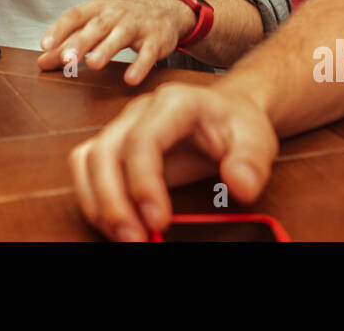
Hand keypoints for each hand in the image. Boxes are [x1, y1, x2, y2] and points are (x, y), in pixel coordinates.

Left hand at [37, 0, 196, 84]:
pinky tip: (130, 78)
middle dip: (80, 42)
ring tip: (93, 64)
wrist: (164, 10)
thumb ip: (69, 42)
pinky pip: (148, 53)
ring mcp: (137, 26)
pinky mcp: (156, 40)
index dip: (60, 29)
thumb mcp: (95, 25)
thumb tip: (43, 61)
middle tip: (66, 58)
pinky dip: (140, 65)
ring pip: (120, 36)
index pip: (75, 16)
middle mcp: (116, 15)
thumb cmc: (122, 19)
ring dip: (106, 49)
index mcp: (97, 9)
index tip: (45, 45)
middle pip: (96, 27)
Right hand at [69, 81, 278, 240]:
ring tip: (124, 236)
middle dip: (113, 202)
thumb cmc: (237, 123)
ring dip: (98, 203)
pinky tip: (115, 223)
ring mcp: (123, 127)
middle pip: (105, 152)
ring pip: (88, 160)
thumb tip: (240, 186)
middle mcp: (139, 112)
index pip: (143, 139)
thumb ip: (251, 161)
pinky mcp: (116, 145)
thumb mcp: (257, 138)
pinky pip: (86, 167)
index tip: (159, 221)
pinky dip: (93, 198)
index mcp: (173, 103)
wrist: (227, 111)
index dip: (143, 182)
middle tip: (136, 239)